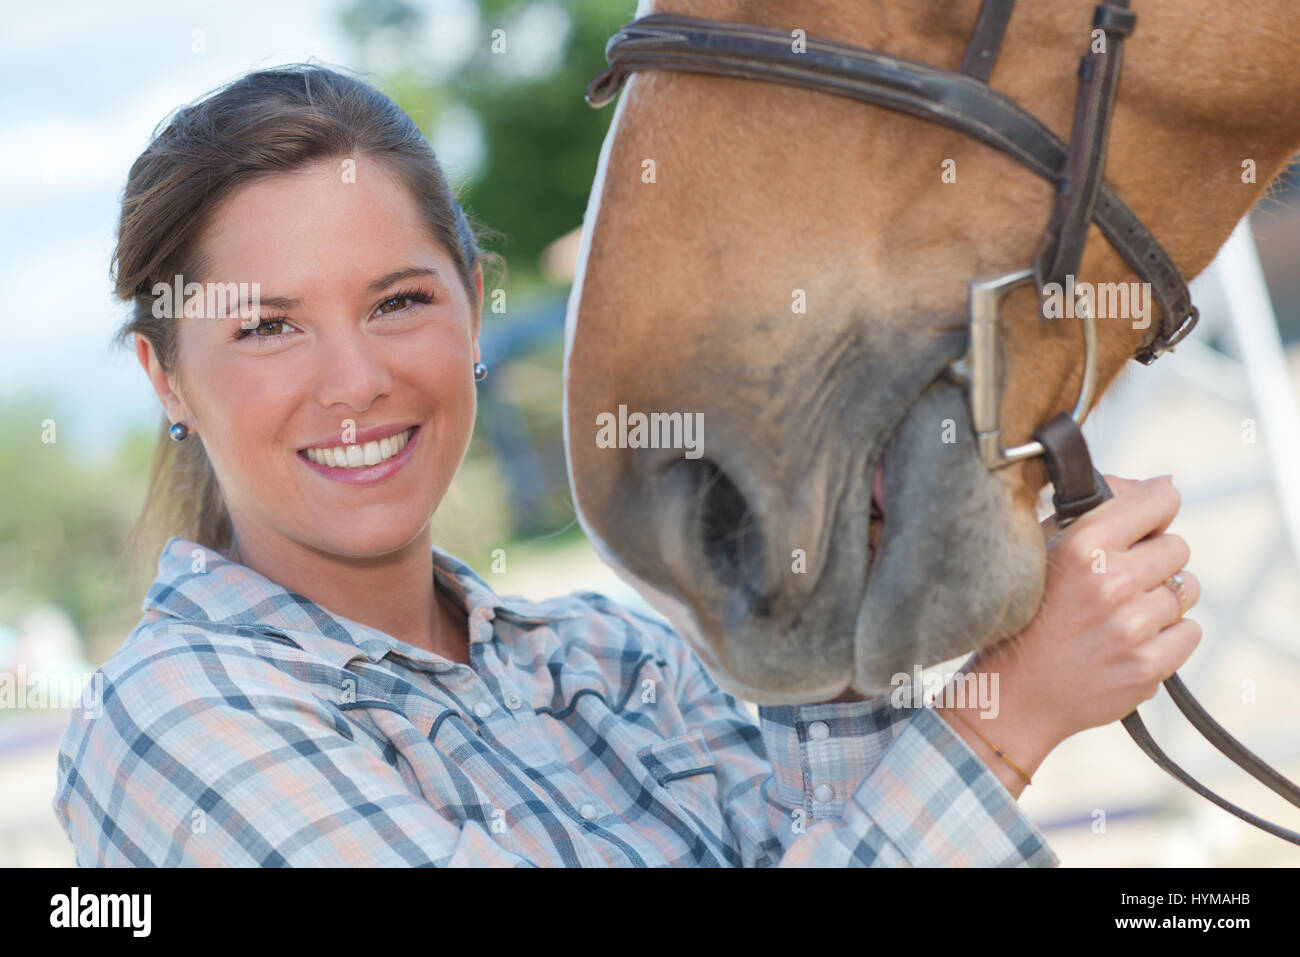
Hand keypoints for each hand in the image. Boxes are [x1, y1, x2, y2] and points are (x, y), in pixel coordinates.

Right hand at [976, 474, 1201, 751]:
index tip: (1144, 524)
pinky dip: (1168, 637)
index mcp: (1084, 544)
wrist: (1016, 693)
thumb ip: (1094, 511)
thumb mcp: (1044, 549)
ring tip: (1124, 615)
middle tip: (1123, 580)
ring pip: (1188, 590)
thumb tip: (1151, 485)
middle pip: (1178, 547)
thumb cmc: (1028, 614)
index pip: (1161, 499)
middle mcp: (1112, 581)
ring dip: (1163, 599)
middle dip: (1156, 559)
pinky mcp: (1149, 665)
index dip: (1154, 509)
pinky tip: (1131, 643)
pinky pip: (1190, 632)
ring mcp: (1134, 626)